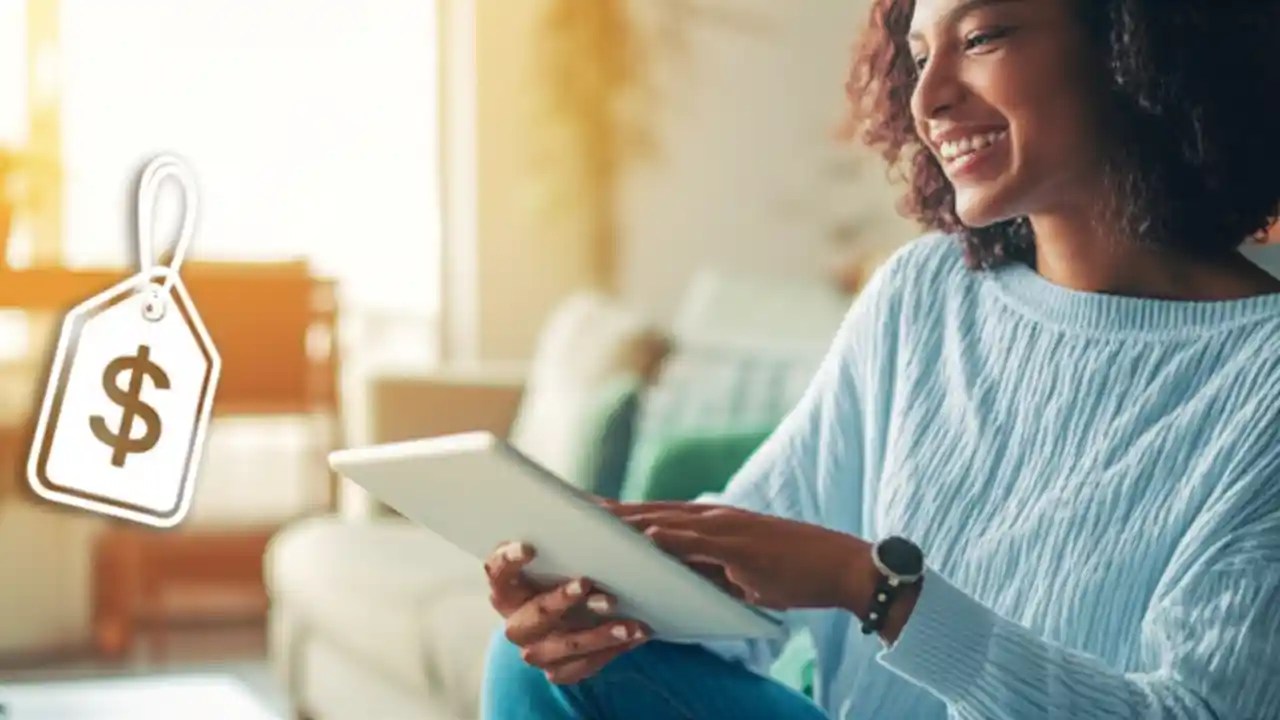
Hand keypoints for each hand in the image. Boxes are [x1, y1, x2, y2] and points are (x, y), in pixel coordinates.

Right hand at [484, 541, 650, 683]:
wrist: (584, 611)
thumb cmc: (572, 569)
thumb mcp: (571, 548)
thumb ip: (574, 530)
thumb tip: (594, 510)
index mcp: (510, 586)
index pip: (496, 572)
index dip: (508, 561)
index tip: (530, 547)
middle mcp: (517, 620)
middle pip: (530, 616)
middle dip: (558, 601)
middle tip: (585, 583)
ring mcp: (536, 648)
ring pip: (559, 647)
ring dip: (595, 635)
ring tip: (628, 623)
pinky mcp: (558, 668)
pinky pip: (581, 666)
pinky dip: (610, 652)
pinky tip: (633, 635)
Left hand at [606, 501, 872, 611]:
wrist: (842, 567)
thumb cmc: (793, 572)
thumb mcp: (741, 573)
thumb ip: (707, 569)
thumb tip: (675, 580)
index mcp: (714, 524)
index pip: (659, 515)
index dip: (623, 513)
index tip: (589, 512)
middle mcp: (717, 518)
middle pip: (654, 511)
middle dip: (614, 512)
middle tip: (573, 508)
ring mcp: (729, 529)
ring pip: (669, 520)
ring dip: (631, 519)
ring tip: (593, 519)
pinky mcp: (743, 545)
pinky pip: (701, 541)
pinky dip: (672, 537)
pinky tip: (645, 537)